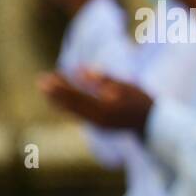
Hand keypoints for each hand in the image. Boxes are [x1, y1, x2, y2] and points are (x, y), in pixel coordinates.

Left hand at [38, 69, 152, 133]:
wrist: (154, 125)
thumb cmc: (142, 102)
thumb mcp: (126, 86)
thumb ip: (103, 78)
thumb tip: (81, 70)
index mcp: (105, 109)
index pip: (77, 96)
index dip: (61, 87)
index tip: (48, 78)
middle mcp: (98, 119)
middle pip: (71, 104)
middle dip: (56, 93)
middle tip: (40, 81)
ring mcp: (98, 125)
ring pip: (73, 111)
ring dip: (59, 100)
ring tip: (46, 89)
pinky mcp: (99, 126)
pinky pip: (79, 115)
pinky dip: (68, 106)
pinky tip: (60, 100)